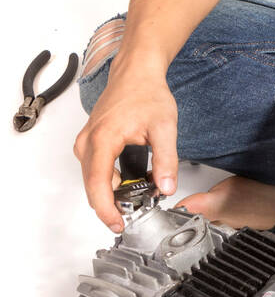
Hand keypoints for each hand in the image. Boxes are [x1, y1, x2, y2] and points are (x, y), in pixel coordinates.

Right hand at [73, 59, 177, 231]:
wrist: (136, 72)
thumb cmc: (146, 92)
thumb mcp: (165, 127)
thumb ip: (166, 160)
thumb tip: (166, 188)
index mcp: (103, 139)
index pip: (98, 184)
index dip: (106, 210)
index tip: (118, 224)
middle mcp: (88, 142)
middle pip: (93, 186)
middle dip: (112, 204)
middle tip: (136, 213)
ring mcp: (86, 141)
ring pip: (93, 179)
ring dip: (112, 192)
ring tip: (140, 192)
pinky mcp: (90, 141)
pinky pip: (95, 169)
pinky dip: (110, 180)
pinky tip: (131, 179)